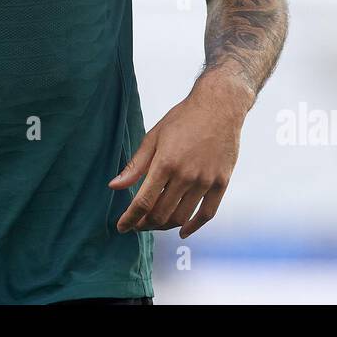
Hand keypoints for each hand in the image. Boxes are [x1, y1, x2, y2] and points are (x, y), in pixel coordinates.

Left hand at [107, 79, 245, 237]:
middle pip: (161, 214)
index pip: (143, 202)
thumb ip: (135, 165)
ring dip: (164, 226)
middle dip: (144, 224)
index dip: (130, 219)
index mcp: (165, 163)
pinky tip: (183, 231)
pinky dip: (193, 227)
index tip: (122, 226)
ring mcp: (205, 181)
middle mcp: (185, 176)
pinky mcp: (221, 183)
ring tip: (155, 223)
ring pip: (181, 217)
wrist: (219, 106)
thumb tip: (114, 186)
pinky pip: (207, 214)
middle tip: (137, 223)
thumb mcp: (154, 137)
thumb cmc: (183, 118)